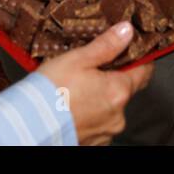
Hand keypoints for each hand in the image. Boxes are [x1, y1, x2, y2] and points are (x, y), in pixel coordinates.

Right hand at [35, 22, 155, 144]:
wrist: (29, 124)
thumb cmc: (50, 90)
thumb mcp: (77, 59)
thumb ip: (106, 45)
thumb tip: (127, 30)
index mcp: (118, 91)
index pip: (144, 72)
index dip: (139, 59)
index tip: (132, 51)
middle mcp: (118, 115)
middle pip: (125, 90)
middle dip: (112, 79)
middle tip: (91, 69)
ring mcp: (106, 132)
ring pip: (110, 109)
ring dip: (99, 99)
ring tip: (76, 89)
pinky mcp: (93, 143)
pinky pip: (98, 125)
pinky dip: (89, 115)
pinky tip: (72, 107)